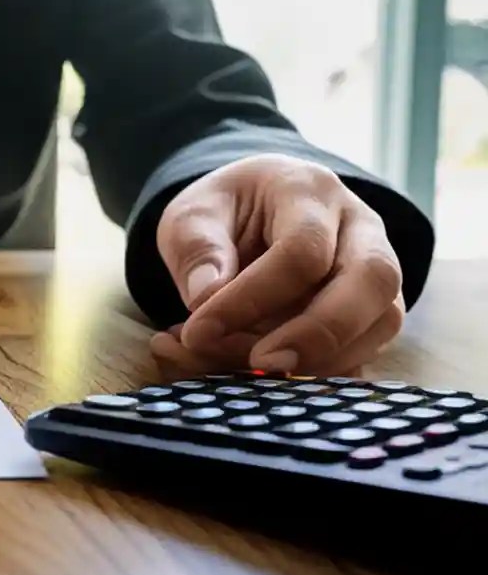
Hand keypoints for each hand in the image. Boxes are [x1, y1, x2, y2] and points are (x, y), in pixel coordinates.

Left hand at [153, 154, 403, 377]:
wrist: (252, 208)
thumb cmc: (223, 213)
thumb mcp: (191, 217)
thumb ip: (197, 252)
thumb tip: (204, 299)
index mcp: (308, 191)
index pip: (300, 251)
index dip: (251, 299)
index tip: (199, 333)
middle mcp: (359, 225)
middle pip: (372, 281)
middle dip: (316, 334)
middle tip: (261, 365)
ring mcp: (377, 266)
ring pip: (383, 319)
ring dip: (325, 357)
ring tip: (260, 373)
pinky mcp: (374, 307)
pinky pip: (371, 345)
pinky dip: (328, 369)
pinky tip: (281, 383)